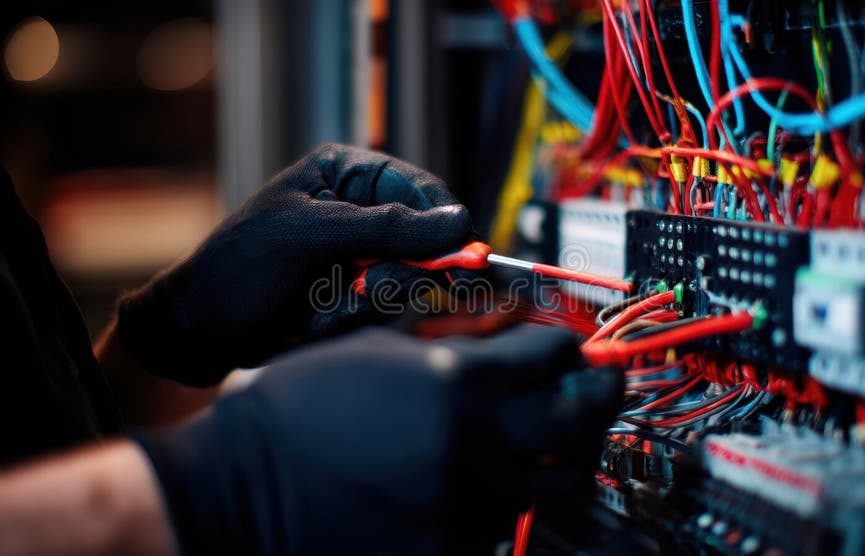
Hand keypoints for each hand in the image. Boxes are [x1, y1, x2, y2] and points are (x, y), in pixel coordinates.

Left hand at [116, 144, 472, 385]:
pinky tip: (317, 317)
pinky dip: (355, 317)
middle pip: (426, 238)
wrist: (199, 330)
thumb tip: (459, 222)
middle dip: (402, 270)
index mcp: (347, 173)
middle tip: (371, 289)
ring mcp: (361, 254)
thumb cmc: (242, 267)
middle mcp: (361, 210)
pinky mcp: (356, 292)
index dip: (444, 222)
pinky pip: (386, 306)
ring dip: (372, 298)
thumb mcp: (313, 236)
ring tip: (326, 305)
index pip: (422, 189)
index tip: (458, 257)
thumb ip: (388, 228)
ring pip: (410, 278)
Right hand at [134, 326, 621, 554]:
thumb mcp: (377, 349)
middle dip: (599, 391)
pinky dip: (513, 494)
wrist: (245, 487)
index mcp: (455, 381)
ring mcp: (469, 503)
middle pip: (581, 413)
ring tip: (555, 436)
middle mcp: (475, 443)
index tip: (562, 346)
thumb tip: (508, 327)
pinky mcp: (454, 549)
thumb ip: (450, 336)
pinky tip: (489, 476)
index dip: (564, 343)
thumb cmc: (299, 409)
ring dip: (567, 449)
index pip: (554, 353)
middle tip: (598, 384)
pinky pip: (509, 520)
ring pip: (559, 476)